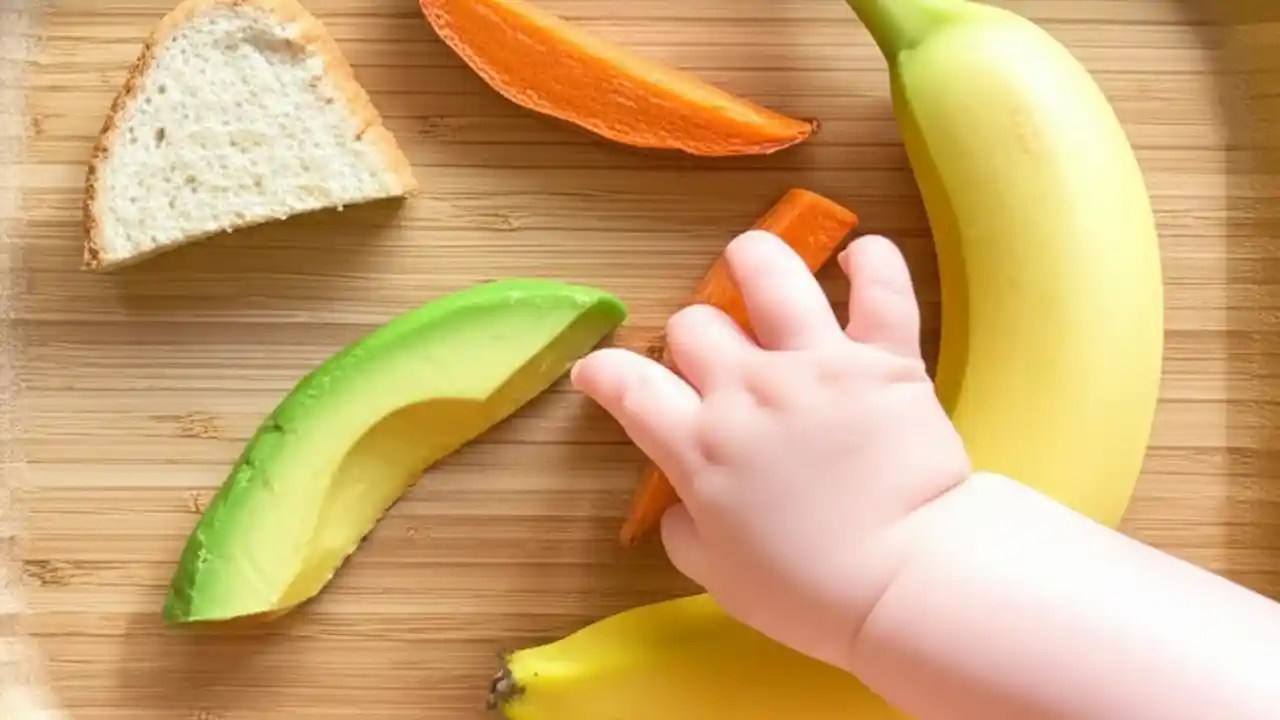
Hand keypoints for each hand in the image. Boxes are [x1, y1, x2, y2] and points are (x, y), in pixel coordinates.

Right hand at [572, 230, 971, 668]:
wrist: (906, 582)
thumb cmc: (809, 592)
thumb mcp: (718, 576)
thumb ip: (684, 531)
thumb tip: (677, 505)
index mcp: (701, 444)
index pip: (630, 386)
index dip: (604, 371)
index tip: (598, 371)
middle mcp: (749, 388)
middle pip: (695, 323)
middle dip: (693, 335)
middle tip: (712, 356)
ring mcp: (817, 365)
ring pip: (770, 275)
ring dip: (755, 262)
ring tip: (756, 263)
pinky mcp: (885, 357)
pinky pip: (880, 287)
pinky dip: (872, 262)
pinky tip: (861, 255)